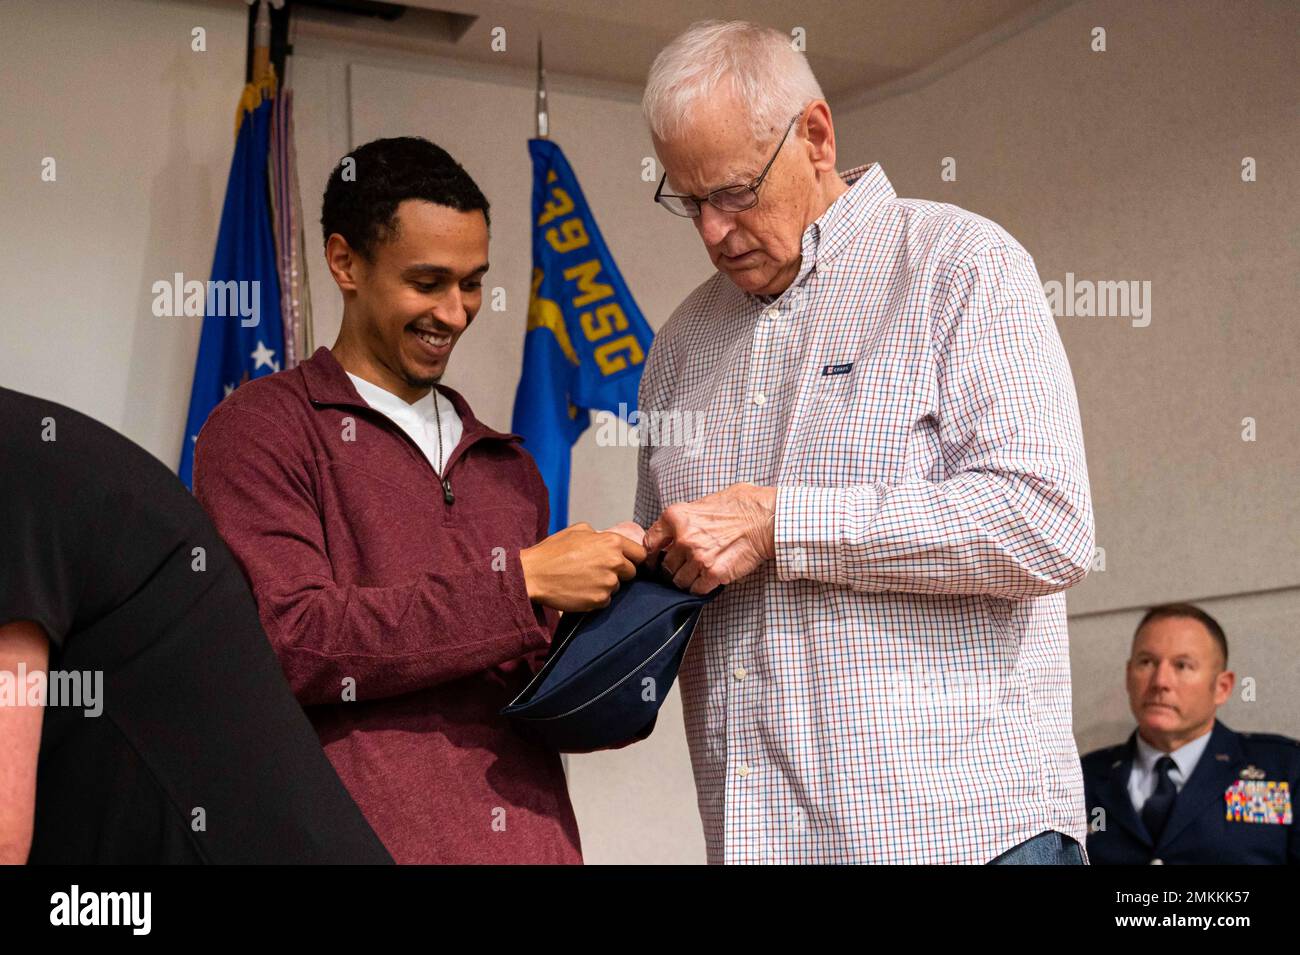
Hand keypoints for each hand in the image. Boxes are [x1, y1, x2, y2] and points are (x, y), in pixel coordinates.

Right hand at [520, 523, 645, 611]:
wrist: (533, 575)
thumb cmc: (552, 551)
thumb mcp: (577, 530)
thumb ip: (599, 534)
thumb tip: (608, 540)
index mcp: (612, 542)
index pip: (640, 553)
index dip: (632, 558)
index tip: (624, 562)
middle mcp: (615, 562)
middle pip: (631, 572)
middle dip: (619, 573)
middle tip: (599, 571)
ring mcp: (608, 583)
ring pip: (617, 587)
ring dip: (606, 585)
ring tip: (584, 580)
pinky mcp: (599, 600)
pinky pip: (606, 600)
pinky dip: (596, 597)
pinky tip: (580, 590)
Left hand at [644, 484, 775, 593]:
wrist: (766, 519)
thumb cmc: (741, 506)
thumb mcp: (704, 502)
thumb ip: (684, 518)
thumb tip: (672, 532)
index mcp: (676, 517)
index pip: (649, 543)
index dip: (652, 555)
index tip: (657, 560)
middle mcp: (683, 538)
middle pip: (665, 566)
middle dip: (672, 569)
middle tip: (682, 568)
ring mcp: (698, 557)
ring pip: (679, 581)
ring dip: (686, 581)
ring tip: (698, 574)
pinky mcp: (714, 573)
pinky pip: (696, 589)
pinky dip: (700, 588)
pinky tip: (708, 580)